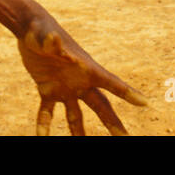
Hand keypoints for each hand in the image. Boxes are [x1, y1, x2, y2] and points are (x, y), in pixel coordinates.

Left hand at [18, 12, 146, 135]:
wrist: (30, 29)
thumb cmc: (41, 29)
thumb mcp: (44, 35)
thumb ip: (50, 41)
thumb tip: (53, 40)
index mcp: (86, 67)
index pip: (112, 83)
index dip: (128, 93)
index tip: (145, 103)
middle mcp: (79, 80)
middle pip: (101, 106)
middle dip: (113, 123)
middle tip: (126, 137)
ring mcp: (64, 87)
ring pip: (76, 116)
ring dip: (79, 133)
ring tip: (82, 144)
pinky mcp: (47, 89)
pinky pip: (47, 112)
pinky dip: (44, 124)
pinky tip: (41, 136)